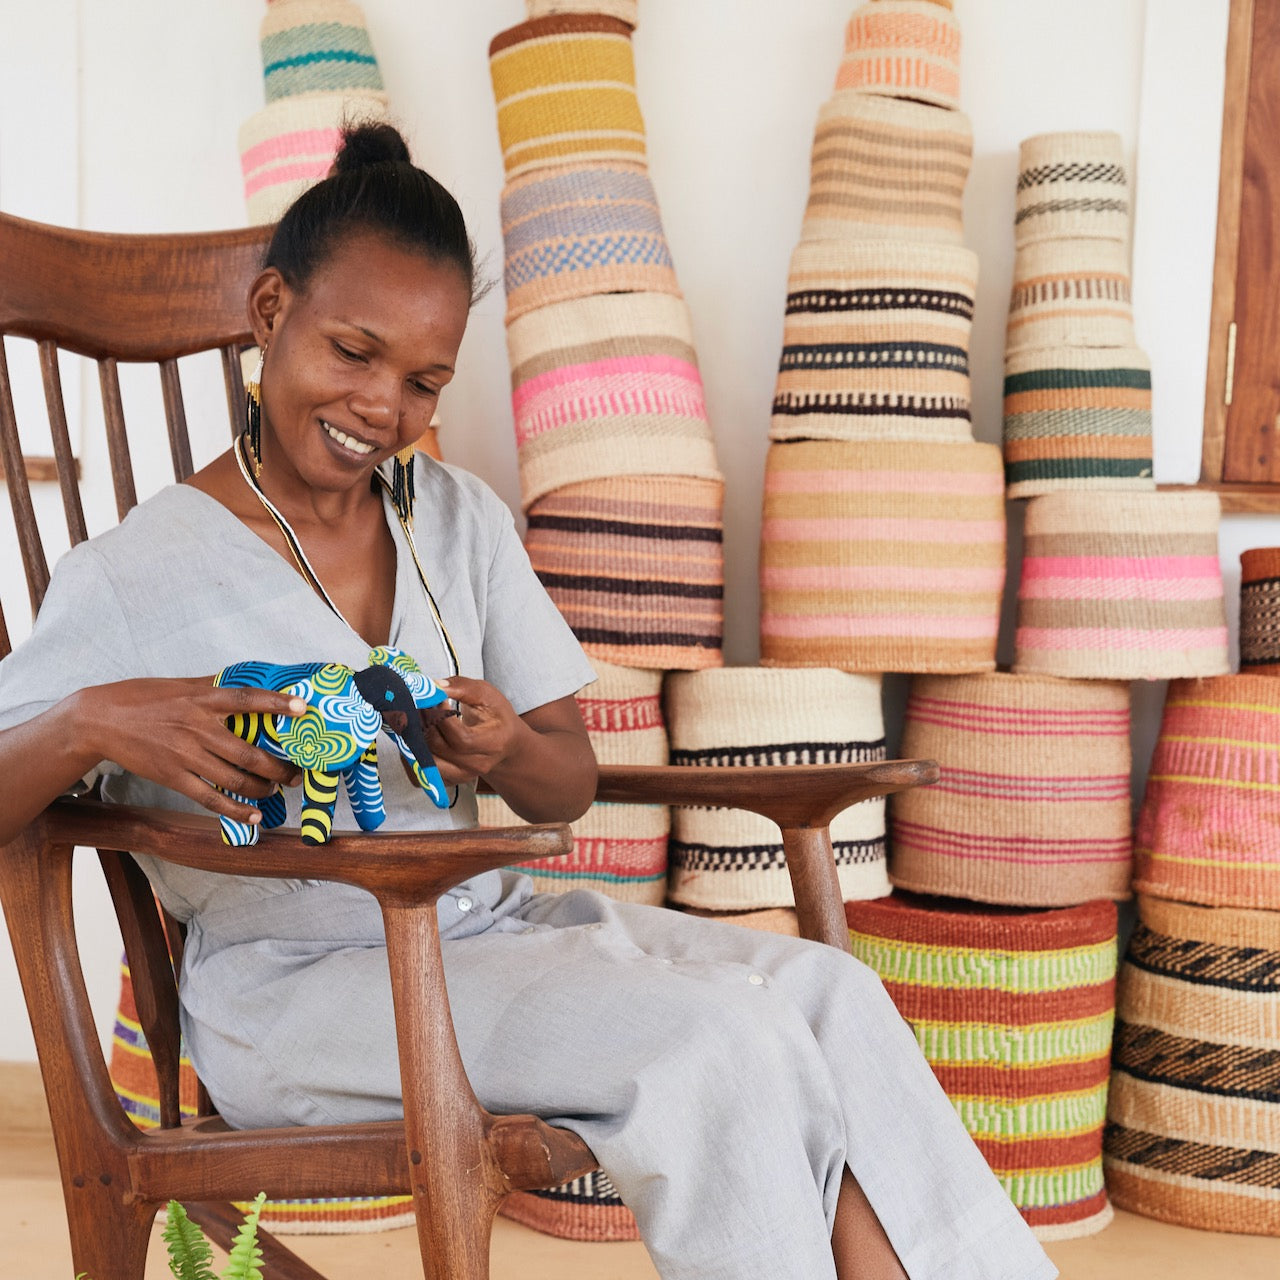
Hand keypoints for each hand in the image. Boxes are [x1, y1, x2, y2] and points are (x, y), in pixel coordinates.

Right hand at [77, 677, 304, 825]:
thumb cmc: (143, 697)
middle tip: (297, 772)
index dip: (276, 703)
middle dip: (279, 766)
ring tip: (276, 789)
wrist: (100, 720)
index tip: (303, 708)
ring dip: (262, 787)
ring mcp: (185, 755)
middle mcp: (197, 727)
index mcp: (202, 699)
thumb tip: (247, 682)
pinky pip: (210, 798)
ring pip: (234, 777)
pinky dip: (235, 809)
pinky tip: (254, 815)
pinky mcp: (173, 777)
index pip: (247, 699)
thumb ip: (213, 687)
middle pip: (248, 751)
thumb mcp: (181, 685)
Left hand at [421, 676, 523, 784]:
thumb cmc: (495, 716)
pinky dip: (414, 754)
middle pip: (439, 748)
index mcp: (492, 744)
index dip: (442, 717)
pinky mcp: (448, 779)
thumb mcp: (487, 694)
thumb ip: (462, 687)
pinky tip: (420, 736)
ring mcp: (462, 775)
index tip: (437, 699)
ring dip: (416, 739)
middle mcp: (478, 764)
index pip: (460, 738)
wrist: (503, 741)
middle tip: (422, 706)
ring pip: (426, 762)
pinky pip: (421, 772)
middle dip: (425, 724)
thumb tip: (435, 687)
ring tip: (420, 720)